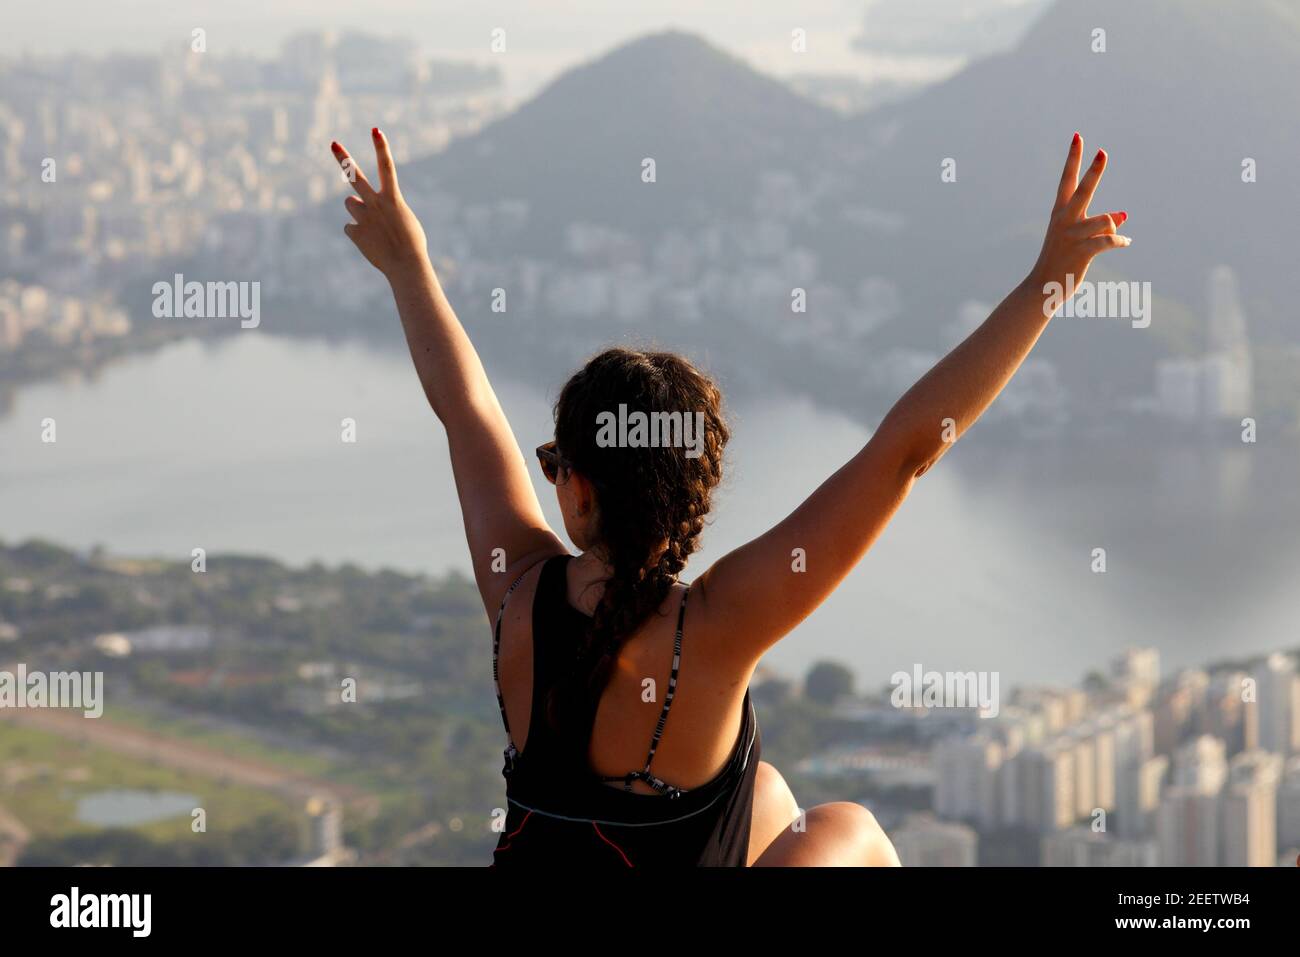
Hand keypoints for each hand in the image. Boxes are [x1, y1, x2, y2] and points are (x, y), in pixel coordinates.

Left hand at [331, 129, 428, 279]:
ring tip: (372, 226)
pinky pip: (351, 228)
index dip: (381, 147)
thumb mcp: (404, 220)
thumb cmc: (412, 244)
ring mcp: (363, 217)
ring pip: (350, 204)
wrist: (406, 265)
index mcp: (393, 198)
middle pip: (356, 177)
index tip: (375, 130)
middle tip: (333, 144)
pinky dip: (359, 234)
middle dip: (344, 159)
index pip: (387, 166)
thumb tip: (362, 204)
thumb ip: (385, 207)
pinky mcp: (354, 232)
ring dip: (358, 210)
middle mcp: (375, 203)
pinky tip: (370, 243)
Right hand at [1027, 132, 1129, 295]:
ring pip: (1104, 221)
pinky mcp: (1082, 252)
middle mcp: (1065, 220)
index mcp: (1060, 213)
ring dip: (1113, 227)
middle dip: (1094, 171)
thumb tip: (1123, 216)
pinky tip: (1126, 242)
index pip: (1067, 179)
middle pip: (1083, 190)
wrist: (1041, 288)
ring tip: (1118, 234)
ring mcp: (1072, 236)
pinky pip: (1109, 241)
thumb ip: (1100, 224)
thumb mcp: (1077, 238)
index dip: (1073, 158)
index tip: (1078, 136)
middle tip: (1103, 152)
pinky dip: (1121, 241)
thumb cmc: (1060, 260)